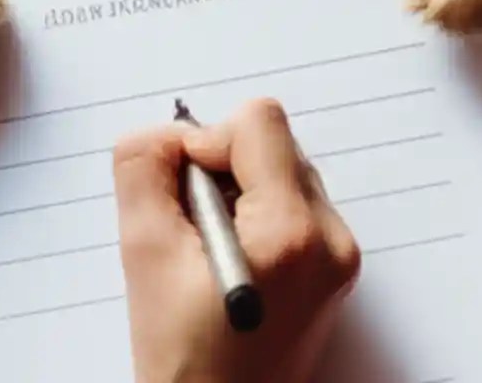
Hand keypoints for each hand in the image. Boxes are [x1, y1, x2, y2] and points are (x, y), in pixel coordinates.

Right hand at [114, 98, 360, 382]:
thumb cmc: (184, 362)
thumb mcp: (144, 253)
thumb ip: (144, 170)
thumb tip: (164, 135)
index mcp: (291, 232)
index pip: (258, 122)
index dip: (205, 141)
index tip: (181, 188)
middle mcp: (331, 240)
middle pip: (273, 145)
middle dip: (221, 171)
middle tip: (190, 229)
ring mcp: (338, 258)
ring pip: (281, 173)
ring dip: (237, 194)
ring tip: (208, 254)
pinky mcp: (333, 271)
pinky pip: (292, 207)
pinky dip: (254, 217)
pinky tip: (229, 262)